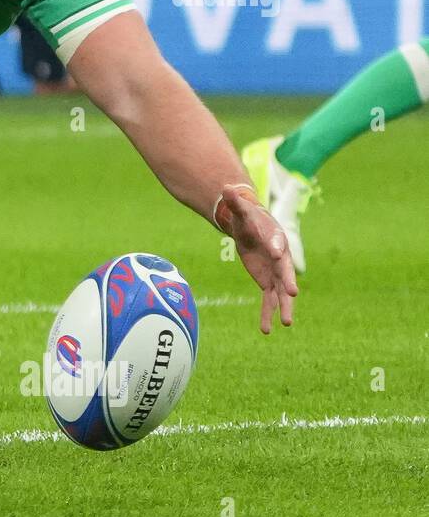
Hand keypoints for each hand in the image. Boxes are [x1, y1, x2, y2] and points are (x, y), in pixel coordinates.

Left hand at [220, 185, 297, 334]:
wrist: (250, 227)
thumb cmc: (247, 217)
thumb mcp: (240, 210)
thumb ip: (234, 201)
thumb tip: (225, 186)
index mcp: (275, 237)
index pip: (277, 242)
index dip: (278, 247)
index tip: (279, 253)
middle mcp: (280, 257)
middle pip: (285, 271)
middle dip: (288, 282)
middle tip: (293, 294)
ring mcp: (274, 271)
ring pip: (281, 291)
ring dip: (283, 307)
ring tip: (287, 323)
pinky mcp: (267, 281)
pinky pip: (268, 300)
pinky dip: (267, 314)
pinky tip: (265, 330)